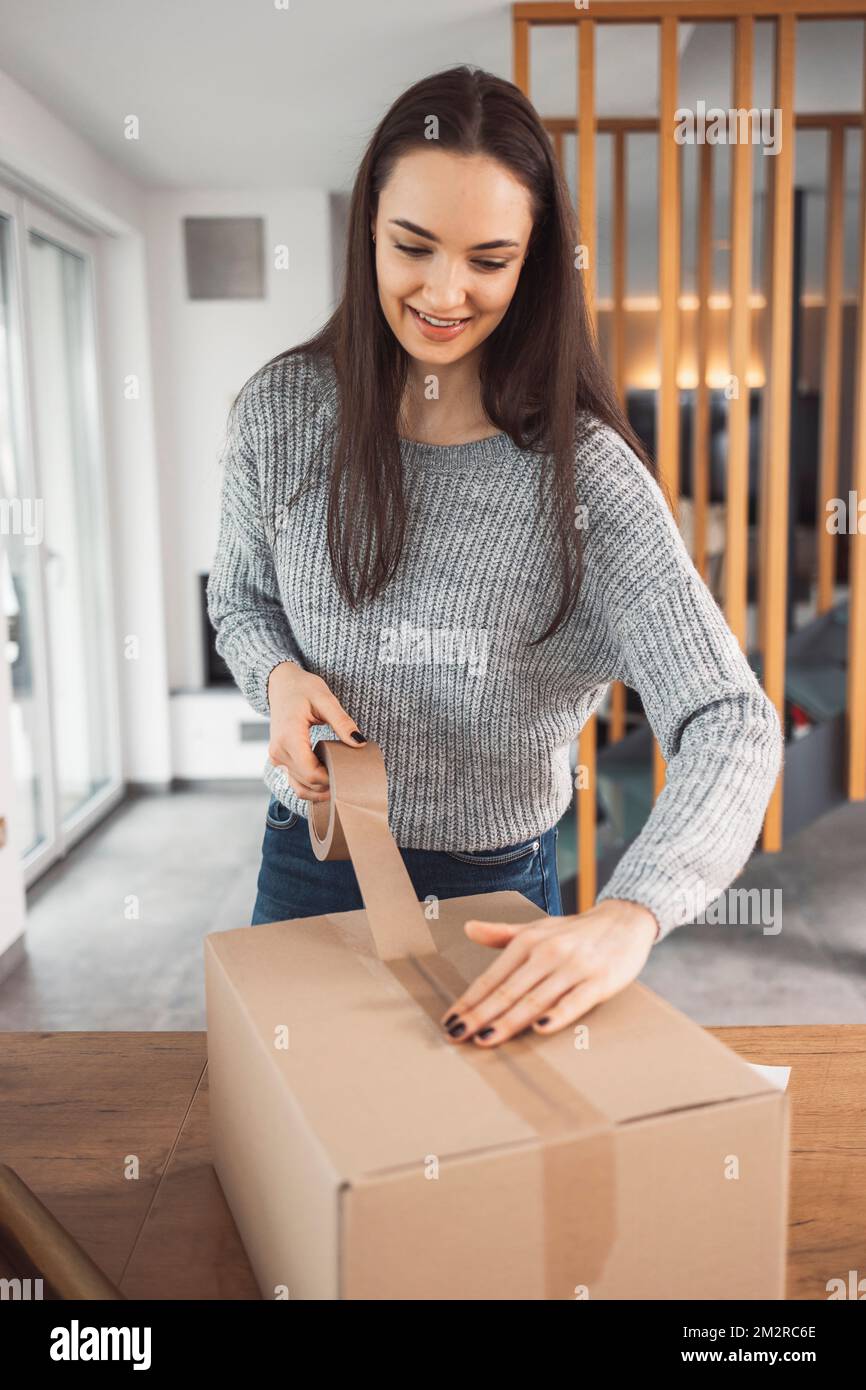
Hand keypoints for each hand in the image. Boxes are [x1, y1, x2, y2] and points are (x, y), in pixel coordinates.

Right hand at [266, 661, 364, 801]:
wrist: (280, 683)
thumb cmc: (302, 688)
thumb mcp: (325, 699)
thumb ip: (342, 722)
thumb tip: (360, 743)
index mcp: (288, 737)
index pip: (311, 772)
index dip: (332, 779)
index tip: (351, 774)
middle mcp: (278, 751)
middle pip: (308, 783)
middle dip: (330, 784)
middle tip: (353, 779)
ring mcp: (276, 757)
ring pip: (300, 787)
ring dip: (321, 790)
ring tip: (342, 781)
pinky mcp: (279, 759)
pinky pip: (295, 781)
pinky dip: (312, 786)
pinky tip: (329, 779)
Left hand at [439, 899, 658, 1047]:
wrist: (625, 920)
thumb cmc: (576, 931)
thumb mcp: (538, 927)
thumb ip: (503, 934)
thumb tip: (467, 929)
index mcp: (528, 942)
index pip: (492, 977)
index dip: (469, 1000)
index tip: (449, 1020)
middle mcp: (547, 952)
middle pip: (508, 991)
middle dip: (479, 1015)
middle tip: (456, 1035)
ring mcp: (573, 967)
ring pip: (535, 999)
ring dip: (508, 1021)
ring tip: (485, 1039)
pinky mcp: (599, 981)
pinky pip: (575, 1001)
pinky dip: (558, 1015)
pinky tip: (541, 1029)